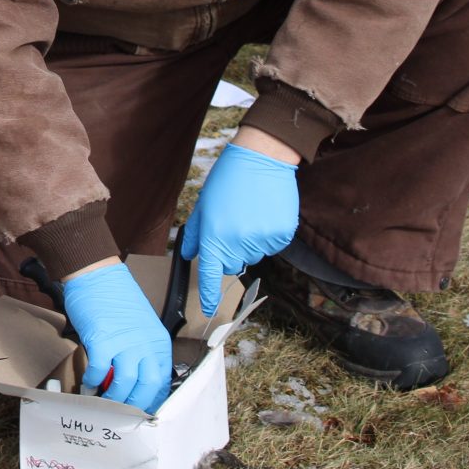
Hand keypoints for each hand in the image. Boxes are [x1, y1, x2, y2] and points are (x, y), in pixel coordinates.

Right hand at [59, 261, 174, 412]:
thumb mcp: (140, 326)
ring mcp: (124, 342)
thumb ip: (143, 350)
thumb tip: (137, 380)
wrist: (97, 275)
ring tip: (103, 399)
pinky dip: (92, 381)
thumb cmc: (117, 299)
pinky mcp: (102, 340)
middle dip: (134, 404)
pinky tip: (89, 382)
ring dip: (112, 397)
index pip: (162, 380)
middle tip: (122, 411)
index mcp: (158, 341)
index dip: (151, 400)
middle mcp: (145, 343)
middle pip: (147, 386)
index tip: (140, 410)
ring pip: (124, 383)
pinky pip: (98, 370)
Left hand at [181, 141, 299, 315]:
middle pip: (231, 265)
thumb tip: (187, 254)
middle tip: (231, 225)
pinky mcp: (281, 236)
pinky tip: (264, 213)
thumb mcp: (204, 204)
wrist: (262, 158)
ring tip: (248, 214)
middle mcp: (238, 243)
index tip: (209, 309)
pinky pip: (270, 247)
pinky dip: (267, 235)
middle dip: (228, 252)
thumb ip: (196, 233)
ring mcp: (261, 241)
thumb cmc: (228, 179)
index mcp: (215, 236)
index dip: (209, 295)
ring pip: (252, 256)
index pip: (210, 274)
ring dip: (248, 243)